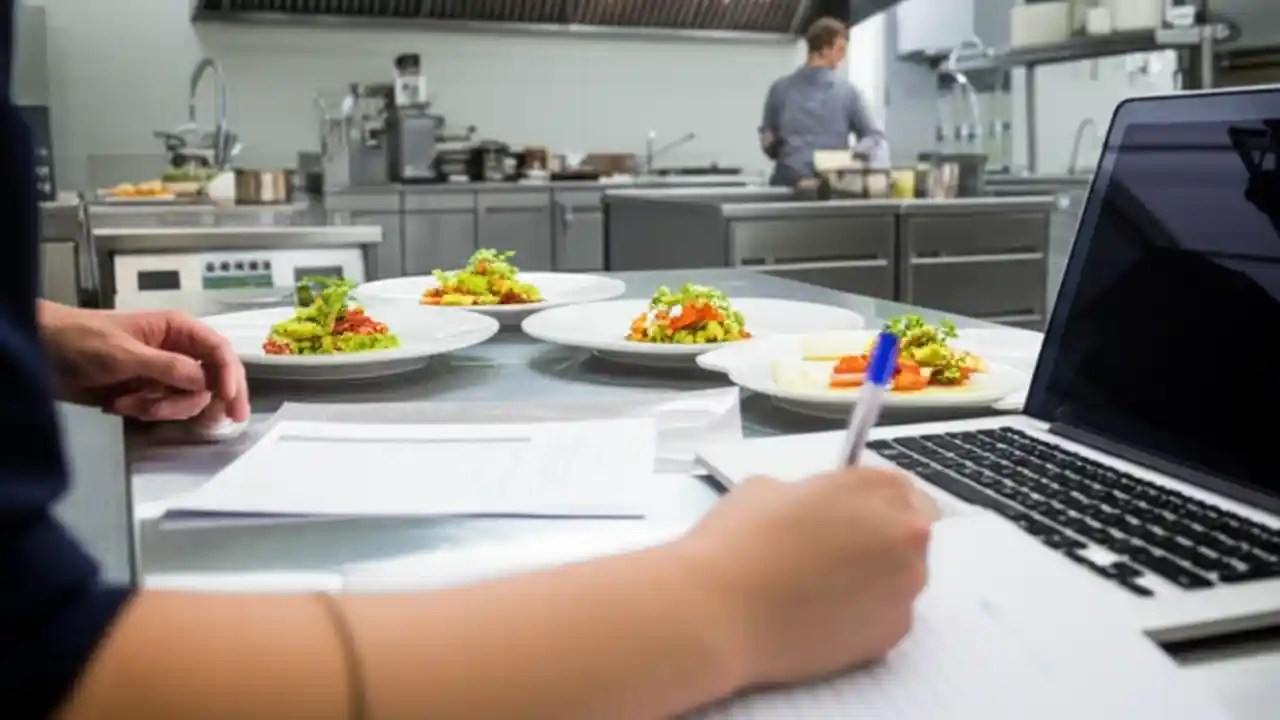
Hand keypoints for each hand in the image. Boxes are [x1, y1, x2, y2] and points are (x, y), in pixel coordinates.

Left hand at [38, 303, 249, 423]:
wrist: (43, 353)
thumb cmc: (83, 340)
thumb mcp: (127, 354)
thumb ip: (170, 368)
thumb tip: (207, 382)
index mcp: (177, 330)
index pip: (218, 351)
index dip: (231, 375)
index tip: (232, 401)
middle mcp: (177, 351)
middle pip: (213, 378)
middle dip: (207, 398)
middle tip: (226, 419)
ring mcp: (162, 374)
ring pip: (188, 399)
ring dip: (161, 407)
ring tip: (128, 403)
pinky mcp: (147, 393)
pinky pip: (165, 409)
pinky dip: (144, 412)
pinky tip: (118, 405)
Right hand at [676, 468, 934, 686]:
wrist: (717, 612)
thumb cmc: (738, 543)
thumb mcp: (770, 487)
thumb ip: (811, 493)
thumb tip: (815, 510)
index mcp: (881, 489)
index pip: (897, 489)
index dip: (865, 502)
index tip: (844, 514)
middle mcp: (906, 538)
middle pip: (904, 533)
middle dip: (874, 538)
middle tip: (828, 550)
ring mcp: (904, 590)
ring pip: (898, 576)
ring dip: (871, 576)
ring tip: (818, 584)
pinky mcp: (890, 635)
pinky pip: (885, 615)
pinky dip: (862, 613)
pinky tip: (819, 611)